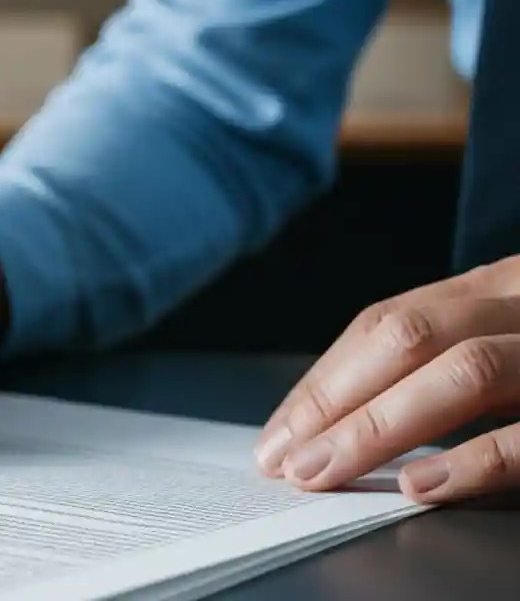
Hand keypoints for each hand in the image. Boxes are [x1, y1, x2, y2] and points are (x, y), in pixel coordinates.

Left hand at [254, 255, 519, 502]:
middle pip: (411, 338)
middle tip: (284, 462)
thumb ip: (443, 368)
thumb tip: (332, 428)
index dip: (326, 379)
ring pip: (465, 371)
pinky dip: (471, 460)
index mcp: (502, 287)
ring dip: (378, 427)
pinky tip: (417, 486)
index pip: (390, 322)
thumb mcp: (510, 348)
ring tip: (322, 472)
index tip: (278, 436)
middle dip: (335, 401)